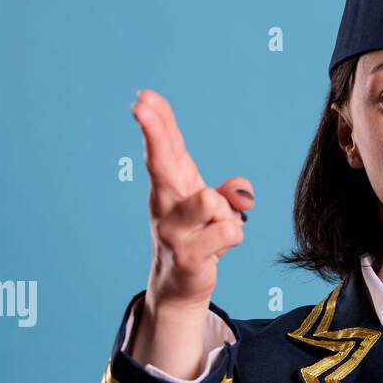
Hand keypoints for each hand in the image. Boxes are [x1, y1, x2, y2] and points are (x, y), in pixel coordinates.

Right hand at [131, 88, 254, 312]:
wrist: (180, 284)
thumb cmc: (198, 235)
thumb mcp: (217, 208)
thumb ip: (232, 192)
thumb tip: (243, 195)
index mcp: (171, 184)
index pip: (164, 147)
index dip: (156, 122)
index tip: (143, 98)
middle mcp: (164, 203)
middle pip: (162, 162)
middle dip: (154, 134)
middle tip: (140, 106)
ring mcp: (172, 229)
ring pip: (210, 201)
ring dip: (225, 214)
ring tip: (215, 228)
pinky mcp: (187, 255)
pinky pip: (229, 232)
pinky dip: (232, 237)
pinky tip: (217, 249)